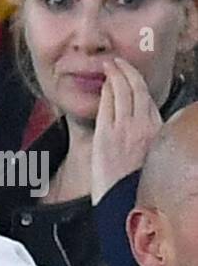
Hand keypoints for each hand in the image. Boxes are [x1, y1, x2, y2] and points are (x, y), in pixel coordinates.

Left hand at [90, 57, 161, 202]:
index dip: (140, 84)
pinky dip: (108, 90)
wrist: (125, 203)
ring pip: (123, 93)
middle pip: (138, 91)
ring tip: (110, 64)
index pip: (150, 101)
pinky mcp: (107, 136)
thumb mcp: (153, 159)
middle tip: (119, 61)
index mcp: (159, 132)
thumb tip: (147, 130)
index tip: (133, 76)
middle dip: (128, 72)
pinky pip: (108, 106)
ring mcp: (126, 130)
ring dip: (116, 75)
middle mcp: (145, 127)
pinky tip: (105, 82)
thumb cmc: (136, 186)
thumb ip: (151, 139)